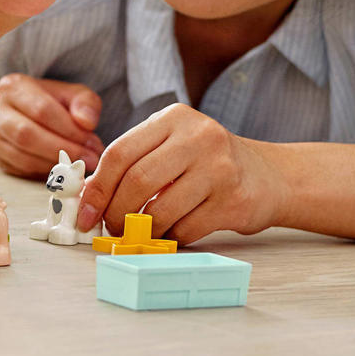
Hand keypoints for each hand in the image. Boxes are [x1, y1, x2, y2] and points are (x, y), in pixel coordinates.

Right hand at [0, 73, 103, 177]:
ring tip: (81, 165)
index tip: (92, 143)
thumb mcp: (73, 93)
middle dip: (62, 149)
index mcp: (15, 88)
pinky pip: (21, 170)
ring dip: (56, 164)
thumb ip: (85, 103)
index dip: (70, 130)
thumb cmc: (52, 101)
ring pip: (22, 156)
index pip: (42, 110)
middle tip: (89, 159)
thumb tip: (87, 122)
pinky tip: (64, 168)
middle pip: (27, 135)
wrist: (30, 110)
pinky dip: (46, 172)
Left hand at [76, 103, 285, 244]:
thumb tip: (87, 196)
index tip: (86, 213)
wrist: (268, 176)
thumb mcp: (170, 146)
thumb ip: (133, 162)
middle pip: (137, 180)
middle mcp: (198, 136)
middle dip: (116, 212)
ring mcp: (219, 168)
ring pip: (160, 210)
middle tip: (111, 228)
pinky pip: (185, 229)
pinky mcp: (234, 201)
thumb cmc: (206, 162)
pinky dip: (171, 237)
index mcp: (173, 117)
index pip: (120, 152)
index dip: (98, 188)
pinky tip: (174, 230)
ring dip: (144, 229)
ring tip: (143, 231)